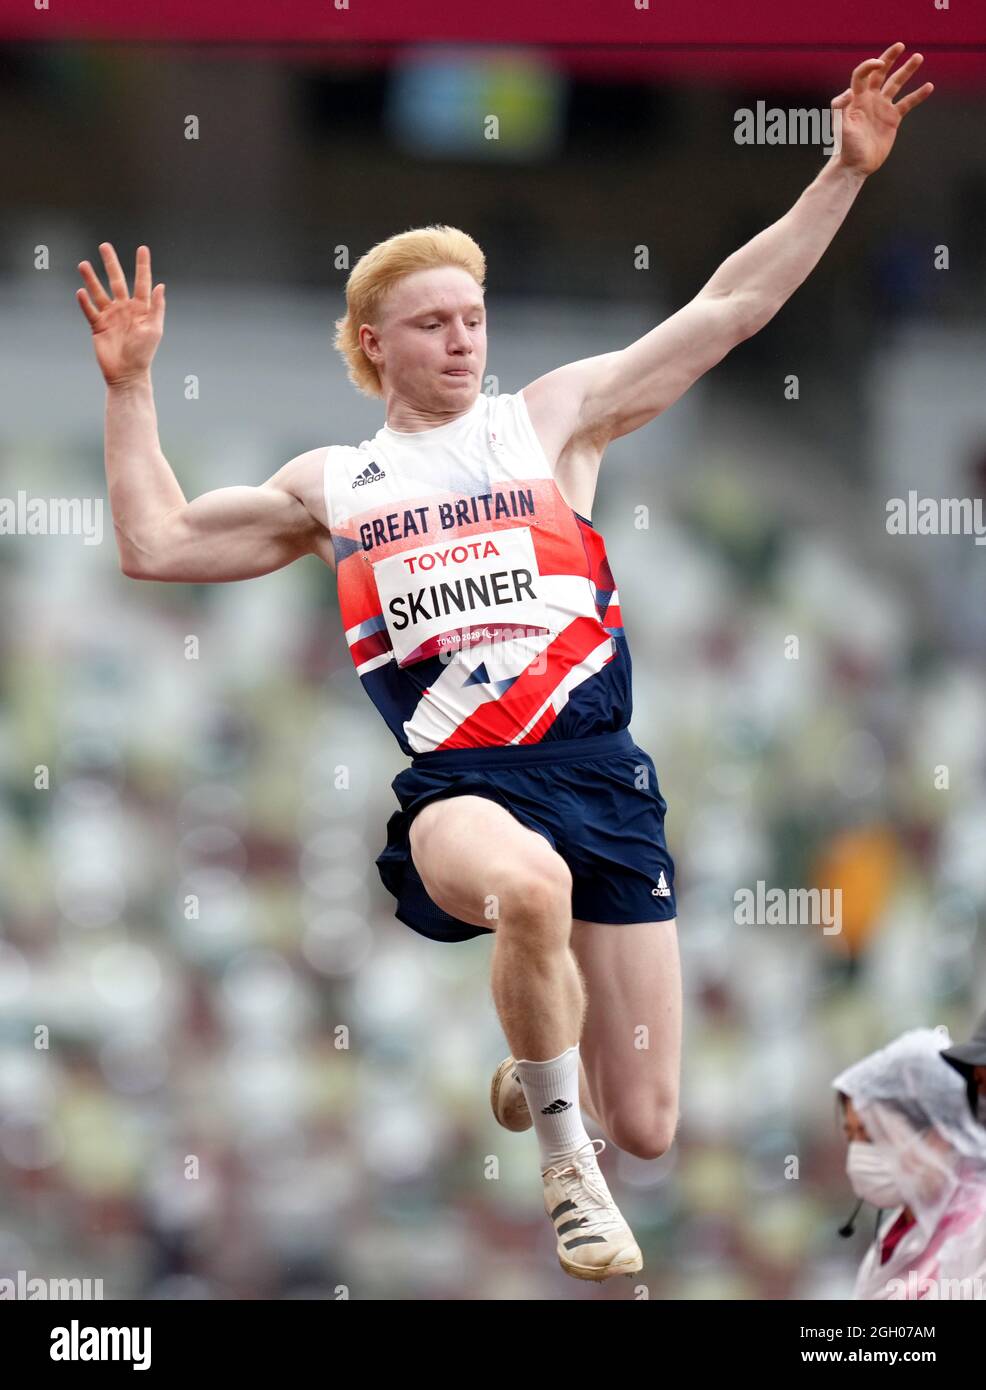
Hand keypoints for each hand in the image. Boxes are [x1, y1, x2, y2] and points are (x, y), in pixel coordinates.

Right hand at [76, 243, 164, 386]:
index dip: (142, 265)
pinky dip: (85, 302)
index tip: (142, 248)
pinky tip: (81, 291)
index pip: (142, 282)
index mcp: (141, 308)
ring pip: (99, 292)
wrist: (127, 374)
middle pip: (116, 281)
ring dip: (91, 278)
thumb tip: (161, 285)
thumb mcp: (154, 329)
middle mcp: (124, 309)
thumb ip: (157, 307)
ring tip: (83, 264)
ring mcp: (110, 316)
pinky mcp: (97, 326)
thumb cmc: (144, 353)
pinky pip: (89, 311)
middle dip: (111, 263)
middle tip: (104, 246)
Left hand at [831, 43, 933, 176]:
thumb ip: (840, 108)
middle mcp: (869, 99)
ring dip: (907, 71)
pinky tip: (928, 87)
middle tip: (901, 45)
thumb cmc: (845, 147)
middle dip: (889, 58)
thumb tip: (848, 93)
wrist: (855, 165)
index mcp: (856, 99)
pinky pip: (907, 103)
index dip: (870, 66)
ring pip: (896, 84)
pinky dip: (917, 95)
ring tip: (918, 57)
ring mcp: (882, 108)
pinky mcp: (892, 119)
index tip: (879, 64)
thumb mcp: (840, 127)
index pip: (863, 75)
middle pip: (880, 73)